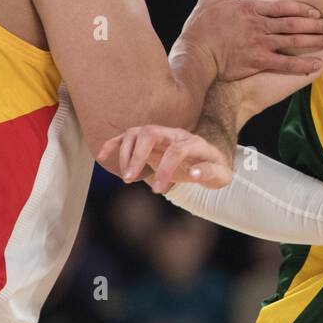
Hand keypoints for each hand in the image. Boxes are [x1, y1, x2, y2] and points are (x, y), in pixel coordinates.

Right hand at [97, 125, 233, 191]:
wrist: (209, 159)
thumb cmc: (216, 169)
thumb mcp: (221, 176)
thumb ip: (210, 173)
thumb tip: (194, 173)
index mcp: (193, 142)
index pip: (176, 150)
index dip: (165, 169)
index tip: (158, 190)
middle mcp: (174, 134)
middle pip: (150, 133)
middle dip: (137, 155)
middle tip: (130, 179)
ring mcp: (160, 135)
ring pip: (136, 133)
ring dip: (125, 153)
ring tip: (126, 177)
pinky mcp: (148, 141)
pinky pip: (127, 137)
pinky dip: (113, 144)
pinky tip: (101, 156)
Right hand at [179, 0, 322, 80]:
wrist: (194, 54)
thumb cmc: (199, 28)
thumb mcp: (211, 1)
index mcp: (250, 9)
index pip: (283, 6)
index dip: (302, 9)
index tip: (315, 12)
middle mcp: (259, 25)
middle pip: (294, 23)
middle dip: (315, 25)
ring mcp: (260, 43)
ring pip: (294, 42)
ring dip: (314, 41)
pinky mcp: (258, 61)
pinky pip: (285, 64)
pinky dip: (302, 65)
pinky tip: (316, 65)